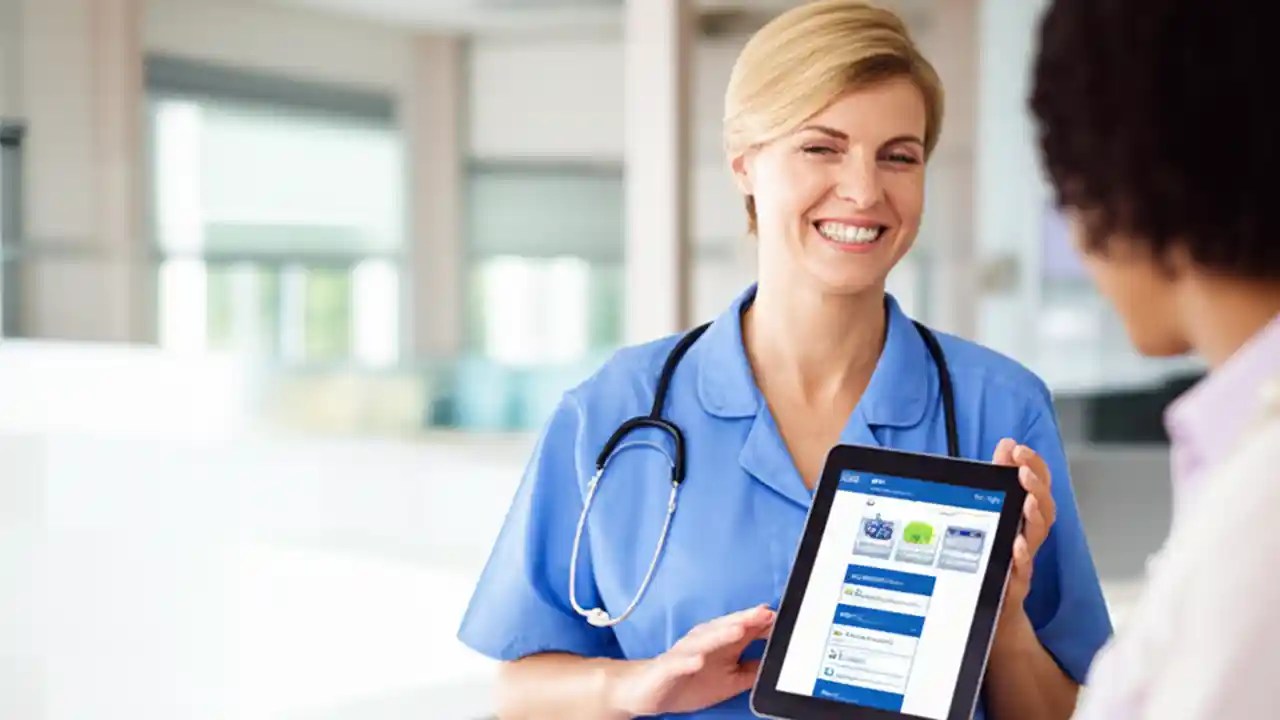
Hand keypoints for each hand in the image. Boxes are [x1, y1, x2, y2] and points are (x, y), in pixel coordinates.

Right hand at [612, 605, 774, 716]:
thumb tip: (777, 659)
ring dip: (721, 634)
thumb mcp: (730, 678)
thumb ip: (752, 667)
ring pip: (704, 641)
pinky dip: (688, 661)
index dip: (762, 623)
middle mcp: (703, 641)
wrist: (649, 690)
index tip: (782, 617)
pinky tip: (697, 660)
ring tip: (738, 629)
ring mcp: (685, 652)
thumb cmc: (690, 680)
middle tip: (765, 613)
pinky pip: (678, 663)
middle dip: (745, 620)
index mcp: (720, 641)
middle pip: (726, 627)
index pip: (744, 628)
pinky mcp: (668, 667)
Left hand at [991, 438, 1056, 615]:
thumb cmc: (996, 558)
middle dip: (1036, 486)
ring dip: (1035, 516)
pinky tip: (1016, 544)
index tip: (1019, 449)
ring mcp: (1023, 560)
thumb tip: (1007, 443)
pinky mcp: (1014, 585)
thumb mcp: (993, 513)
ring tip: (1027, 500)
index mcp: (1023, 517)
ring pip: (1038, 536)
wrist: (995, 612)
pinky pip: (1022, 571)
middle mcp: (1029, 537)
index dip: (1034, 466)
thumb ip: (999, 478)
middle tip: (1023, 470)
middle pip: (1043, 508)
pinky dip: (1021, 557)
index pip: (1037, 487)